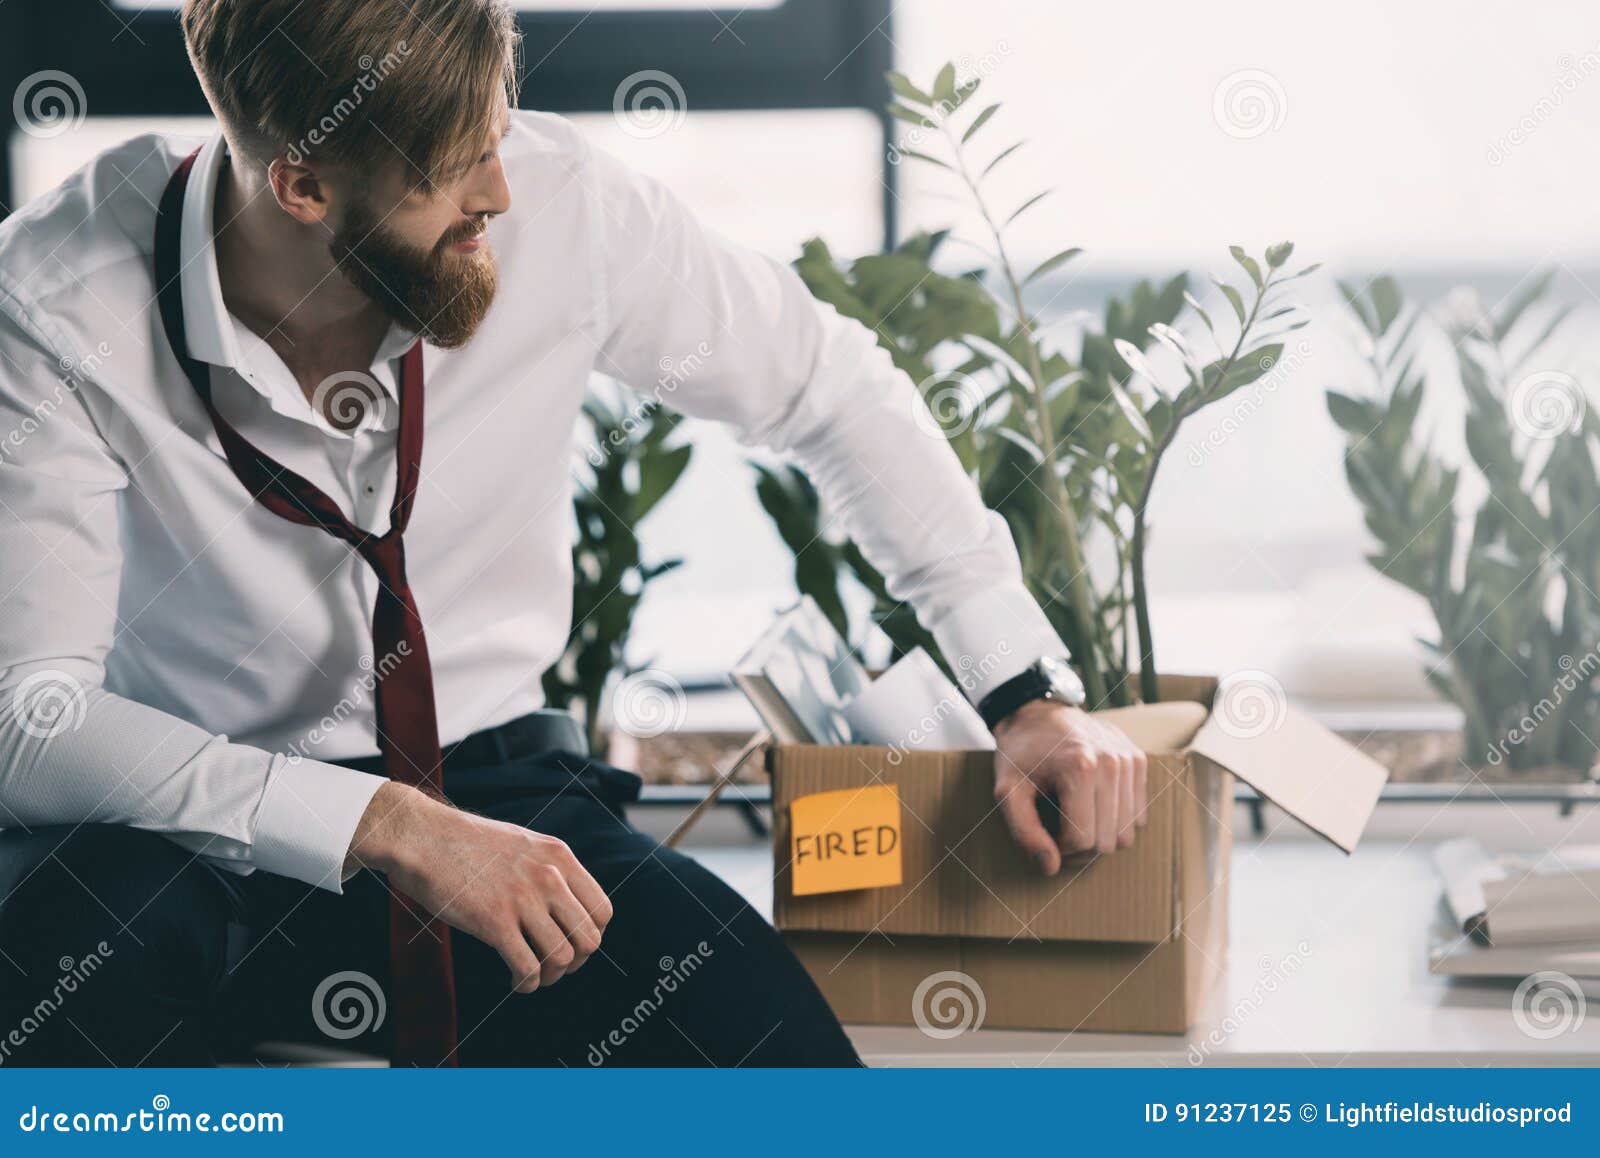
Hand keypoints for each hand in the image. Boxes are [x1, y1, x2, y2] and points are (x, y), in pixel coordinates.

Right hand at [348, 783, 612, 992]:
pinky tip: (516, 982)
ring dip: (549, 977)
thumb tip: (568, 908)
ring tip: (532, 975)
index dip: (591, 937)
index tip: (571, 945)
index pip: (602, 911)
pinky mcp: (494, 922)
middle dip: (574, 963)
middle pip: (588, 940)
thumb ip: (550, 871)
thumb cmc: (467, 844)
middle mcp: (549, 877)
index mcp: (559, 857)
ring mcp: (523, 900)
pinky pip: (528, 968)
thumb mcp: (524, 844)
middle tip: (553, 967)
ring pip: (561, 958)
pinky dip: (527, 984)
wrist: (423, 837)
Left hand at [991, 699, 1147, 873]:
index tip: (1043, 833)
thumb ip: (1024, 832)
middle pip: (1107, 841)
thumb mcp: (1007, 792)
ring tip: (1074, 816)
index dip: (1059, 848)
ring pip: (1126, 834)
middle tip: (1057, 828)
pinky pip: (1138, 816)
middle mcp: (1112, 763)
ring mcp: (1129, 761)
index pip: (1082, 841)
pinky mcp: (1138, 761)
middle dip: (1080, 846)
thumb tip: (1051, 867)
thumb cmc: (1019, 755)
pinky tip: (1093, 803)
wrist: (1036, 712)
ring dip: (1099, 835)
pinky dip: (1116, 819)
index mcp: (1079, 768)